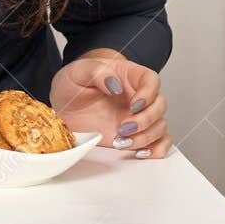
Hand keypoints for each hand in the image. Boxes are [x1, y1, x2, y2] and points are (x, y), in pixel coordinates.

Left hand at [50, 49, 170, 158]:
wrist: (64, 106)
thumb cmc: (73, 84)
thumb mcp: (78, 71)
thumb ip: (97, 72)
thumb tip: (115, 85)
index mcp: (129, 76)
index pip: (152, 80)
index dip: (148, 93)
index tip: (134, 105)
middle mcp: (138, 96)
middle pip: (159, 106)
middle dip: (145, 120)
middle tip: (123, 128)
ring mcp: (138, 116)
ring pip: (160, 126)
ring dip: (145, 137)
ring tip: (120, 141)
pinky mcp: (136, 135)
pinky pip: (159, 143)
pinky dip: (155, 150)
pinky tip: (139, 152)